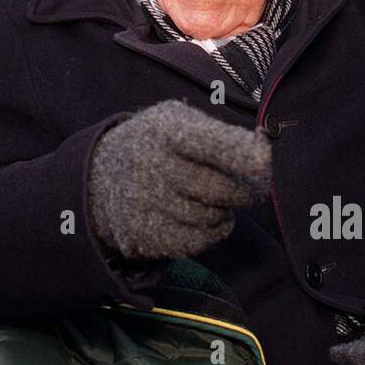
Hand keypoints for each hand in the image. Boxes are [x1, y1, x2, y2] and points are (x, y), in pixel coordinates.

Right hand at [87, 100, 271, 259]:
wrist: (100, 173)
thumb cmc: (160, 144)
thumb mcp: (182, 121)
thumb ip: (225, 136)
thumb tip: (263, 155)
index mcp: (165, 127)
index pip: (210, 143)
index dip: (241, 154)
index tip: (264, 164)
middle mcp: (149, 163)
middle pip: (222, 190)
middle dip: (245, 191)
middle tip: (248, 186)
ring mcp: (141, 201)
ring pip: (212, 218)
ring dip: (224, 211)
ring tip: (208, 197)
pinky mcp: (138, 233)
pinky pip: (197, 242)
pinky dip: (210, 233)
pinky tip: (200, 217)